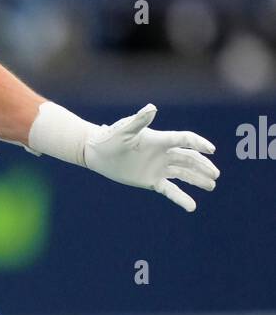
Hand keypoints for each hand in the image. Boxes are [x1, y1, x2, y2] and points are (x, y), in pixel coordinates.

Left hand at [84, 104, 218, 211]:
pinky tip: (192, 206)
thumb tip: (151, 108)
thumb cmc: (110, 138)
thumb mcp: (124, 130)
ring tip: (212, 185)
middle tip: (216, 174)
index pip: (184, 140)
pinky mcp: (152, 181)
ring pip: (184, 174)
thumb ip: (139, 121)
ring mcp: (159, 167)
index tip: (211, 150)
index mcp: (160, 140)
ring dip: (198, 179)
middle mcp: (163, 153)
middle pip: (189, 159)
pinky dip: (181, 198)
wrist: (97, 153)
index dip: (199, 144)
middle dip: (203, 166)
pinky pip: (170, 190)